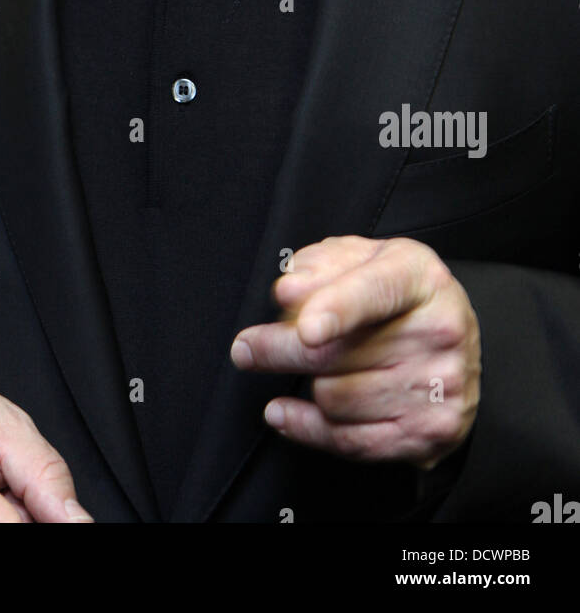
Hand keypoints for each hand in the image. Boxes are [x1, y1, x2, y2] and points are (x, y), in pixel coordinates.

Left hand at [231, 235, 480, 468]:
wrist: (454, 341)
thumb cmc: (396, 295)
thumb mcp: (363, 258)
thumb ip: (323, 264)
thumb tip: (289, 291)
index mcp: (421, 277)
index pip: (376, 291)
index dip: (337, 309)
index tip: (306, 329)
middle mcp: (440, 332)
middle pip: (338, 353)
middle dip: (279, 350)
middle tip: (244, 348)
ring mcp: (440, 389)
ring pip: (336, 398)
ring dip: (305, 385)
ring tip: (298, 369)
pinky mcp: (430, 433)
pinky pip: (350, 440)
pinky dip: (306, 428)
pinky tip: (284, 411)